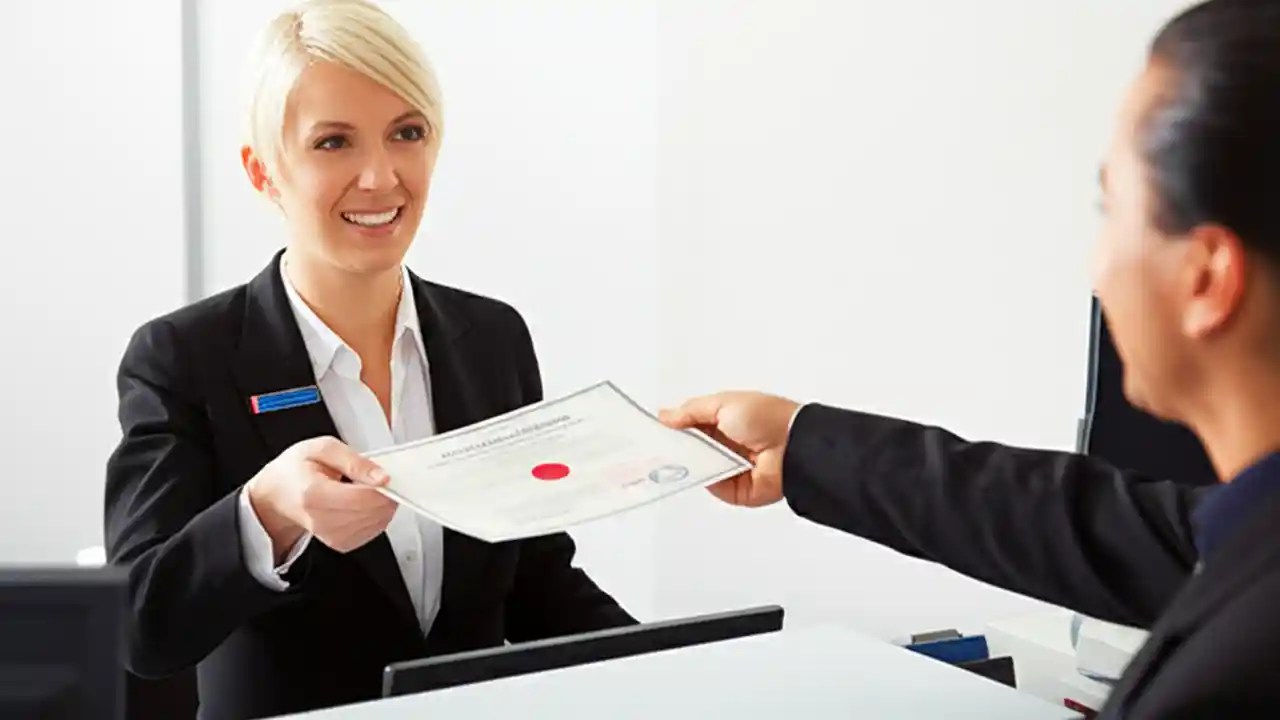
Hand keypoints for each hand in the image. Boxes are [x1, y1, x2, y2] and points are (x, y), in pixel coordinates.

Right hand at [246, 436, 396, 558]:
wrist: (277, 495)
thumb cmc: (296, 470)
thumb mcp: (323, 449)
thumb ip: (355, 461)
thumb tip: (382, 477)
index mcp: (314, 494)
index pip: (361, 499)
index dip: (382, 488)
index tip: (386, 475)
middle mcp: (320, 521)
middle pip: (371, 513)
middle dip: (385, 495)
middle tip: (380, 479)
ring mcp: (330, 536)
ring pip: (375, 524)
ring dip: (382, 506)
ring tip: (369, 489)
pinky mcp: (340, 543)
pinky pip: (372, 532)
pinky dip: (377, 516)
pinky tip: (366, 502)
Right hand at [658, 391, 800, 506]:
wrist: (791, 447)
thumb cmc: (766, 417)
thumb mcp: (722, 403)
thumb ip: (691, 411)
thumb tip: (666, 416)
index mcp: (725, 420)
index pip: (691, 426)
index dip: (675, 428)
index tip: (655, 429)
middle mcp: (727, 444)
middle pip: (692, 449)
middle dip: (677, 447)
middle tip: (658, 444)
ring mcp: (730, 467)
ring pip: (698, 468)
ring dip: (689, 462)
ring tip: (677, 454)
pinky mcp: (734, 489)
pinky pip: (711, 486)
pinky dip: (704, 478)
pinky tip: (699, 469)